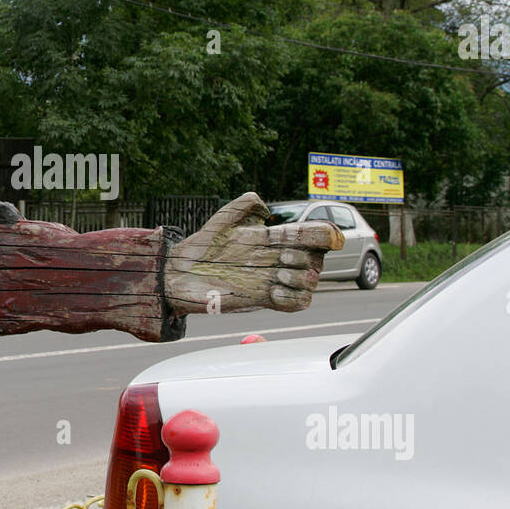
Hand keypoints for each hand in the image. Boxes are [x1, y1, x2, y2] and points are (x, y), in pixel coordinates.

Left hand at [164, 193, 343, 314]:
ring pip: (311, 282)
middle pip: (316, 260)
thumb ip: (245, 204)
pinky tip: (273, 291)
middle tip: (282, 258)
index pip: (311, 235)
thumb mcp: (223, 219)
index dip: (324, 235)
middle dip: (305, 258)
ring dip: (301, 278)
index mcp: (272, 239)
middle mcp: (276, 260)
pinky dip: (293, 298)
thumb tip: (267, 210)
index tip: (329, 237)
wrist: (180, 274)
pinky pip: (298, 304)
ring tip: (277, 275)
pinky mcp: (263, 300)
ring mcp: (272, 281)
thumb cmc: (201, 246)